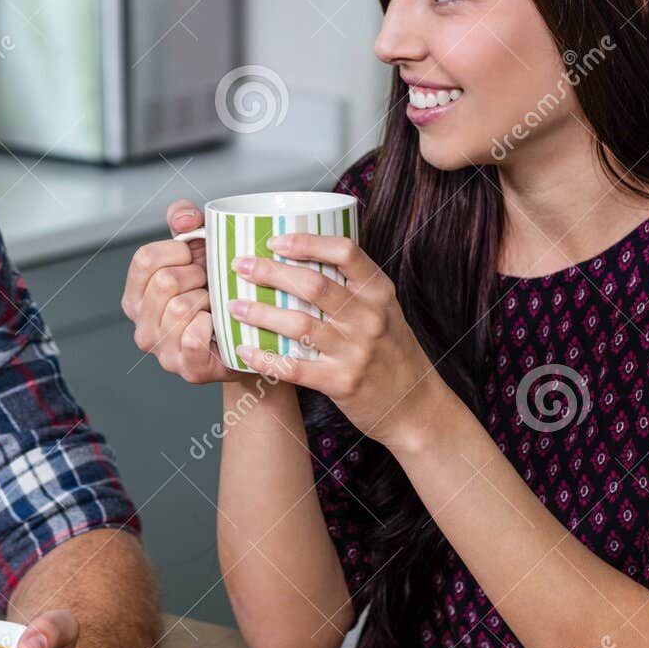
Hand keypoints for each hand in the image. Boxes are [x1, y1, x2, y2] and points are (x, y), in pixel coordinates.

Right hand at [120, 200, 242, 384]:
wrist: (249, 336)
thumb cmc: (218, 290)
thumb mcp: (198, 248)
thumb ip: (185, 221)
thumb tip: (185, 220)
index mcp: (135, 296)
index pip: (144, 260)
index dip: (176, 251)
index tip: (194, 258)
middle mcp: (142, 326)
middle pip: (163, 282)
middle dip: (197, 276)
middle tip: (210, 284)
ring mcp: (162, 351)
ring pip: (180, 307)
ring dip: (209, 300)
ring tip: (217, 305)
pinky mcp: (187, 369)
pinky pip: (192, 337)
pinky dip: (210, 324)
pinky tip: (218, 323)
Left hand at [226, 233, 445, 450]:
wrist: (415, 407)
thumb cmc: (392, 353)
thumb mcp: (385, 311)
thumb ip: (353, 288)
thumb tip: (304, 257)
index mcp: (379, 293)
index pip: (345, 252)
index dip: (307, 242)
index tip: (275, 240)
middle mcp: (369, 318)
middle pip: (313, 284)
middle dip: (270, 271)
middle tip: (241, 265)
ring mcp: (356, 351)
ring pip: (298, 324)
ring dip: (260, 312)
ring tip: (233, 305)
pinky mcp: (342, 383)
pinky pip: (293, 367)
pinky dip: (263, 358)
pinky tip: (243, 349)